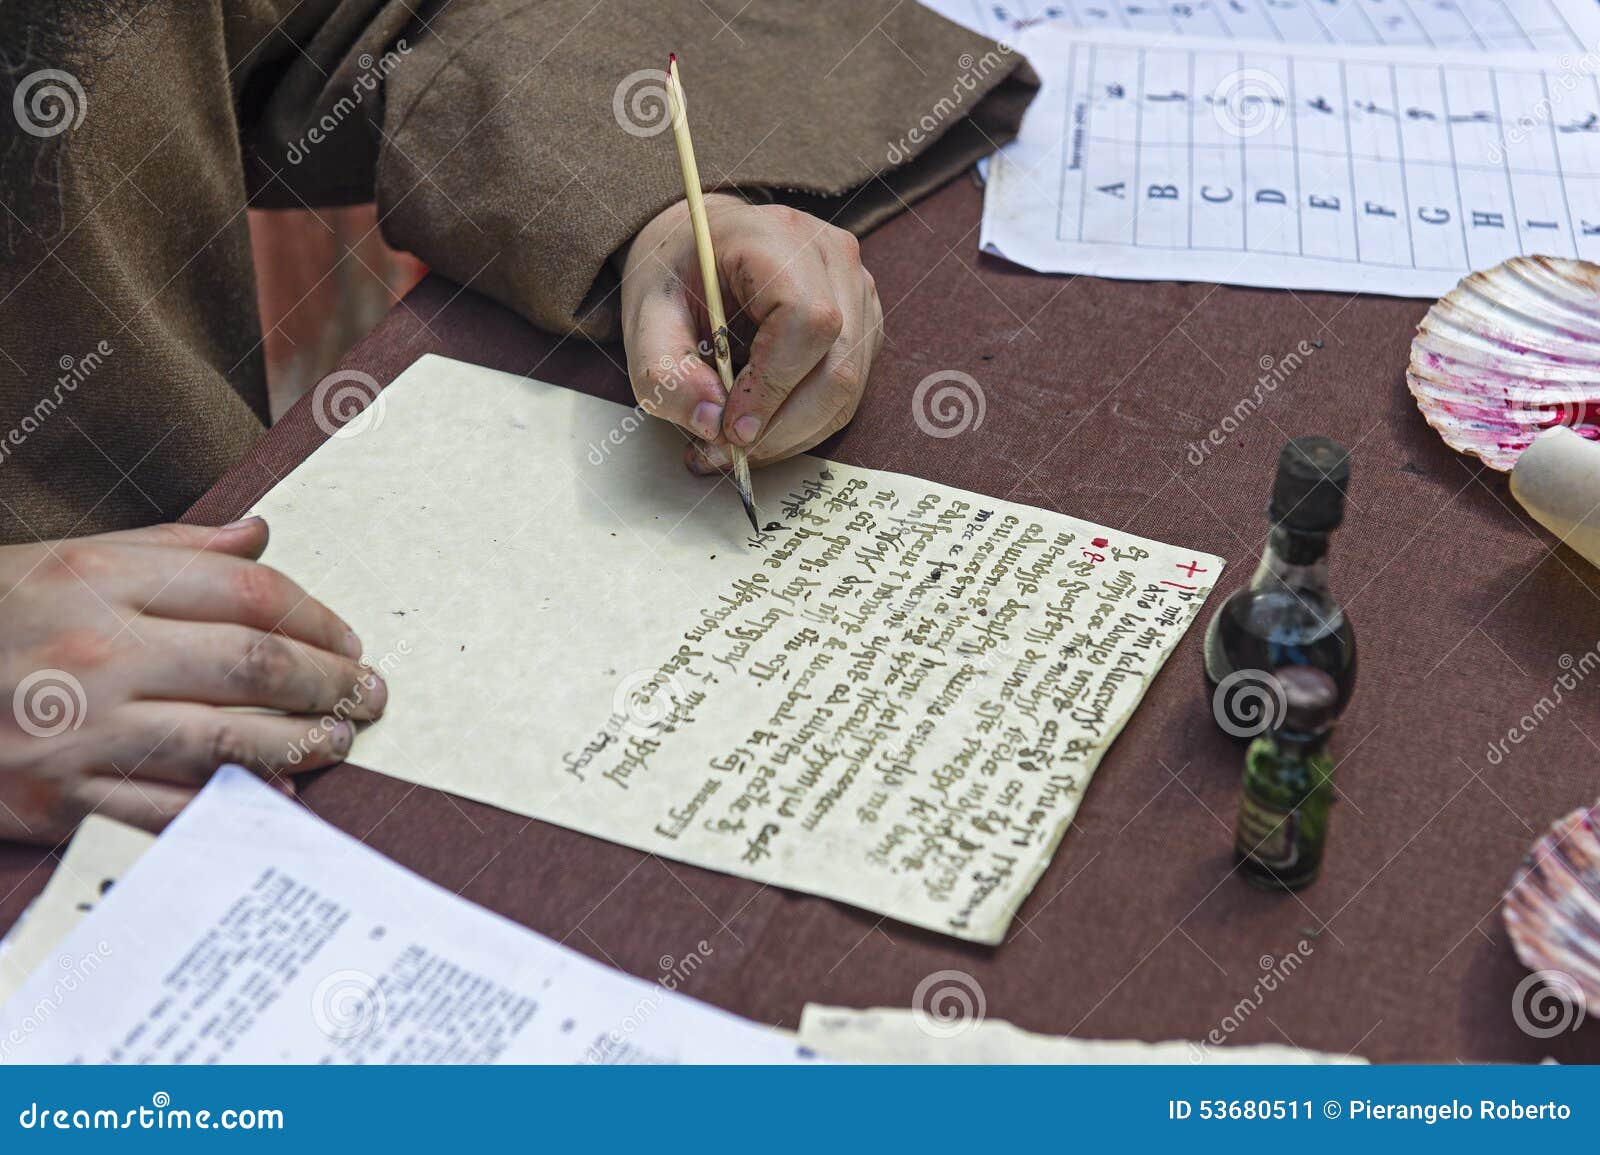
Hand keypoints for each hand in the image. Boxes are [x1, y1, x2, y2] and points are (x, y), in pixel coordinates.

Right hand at [0, 518, 381, 844]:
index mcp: (99, 581)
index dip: (317, 618)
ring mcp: (79, 732)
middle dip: (330, 683)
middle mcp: (96, 653)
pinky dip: (237, 805)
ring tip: (339, 742)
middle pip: (255, 665)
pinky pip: (175, 809)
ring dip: (304, 745)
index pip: (249, 593)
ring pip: (230, 740)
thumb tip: (261, 534)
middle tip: (368, 694)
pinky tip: (279, 797)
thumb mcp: (65, 561)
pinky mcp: (61, 801)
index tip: (348, 639)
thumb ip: (171, 550)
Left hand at [619, 194, 883, 472]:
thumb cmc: (676, 276)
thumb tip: (711, 426)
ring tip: (737, 449)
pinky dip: (804, 424)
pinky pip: (847, 392)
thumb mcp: (646, 319)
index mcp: (778, 239)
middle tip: (729, 454)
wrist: (701, 248)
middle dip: (782, 427)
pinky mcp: (864, 325)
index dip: (774, 385)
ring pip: (847, 388)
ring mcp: (858, 292)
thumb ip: (667, 373)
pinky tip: (762, 430)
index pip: (806, 319)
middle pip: (837, 365)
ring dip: (792, 434)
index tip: (731, 426)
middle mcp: (833, 260)